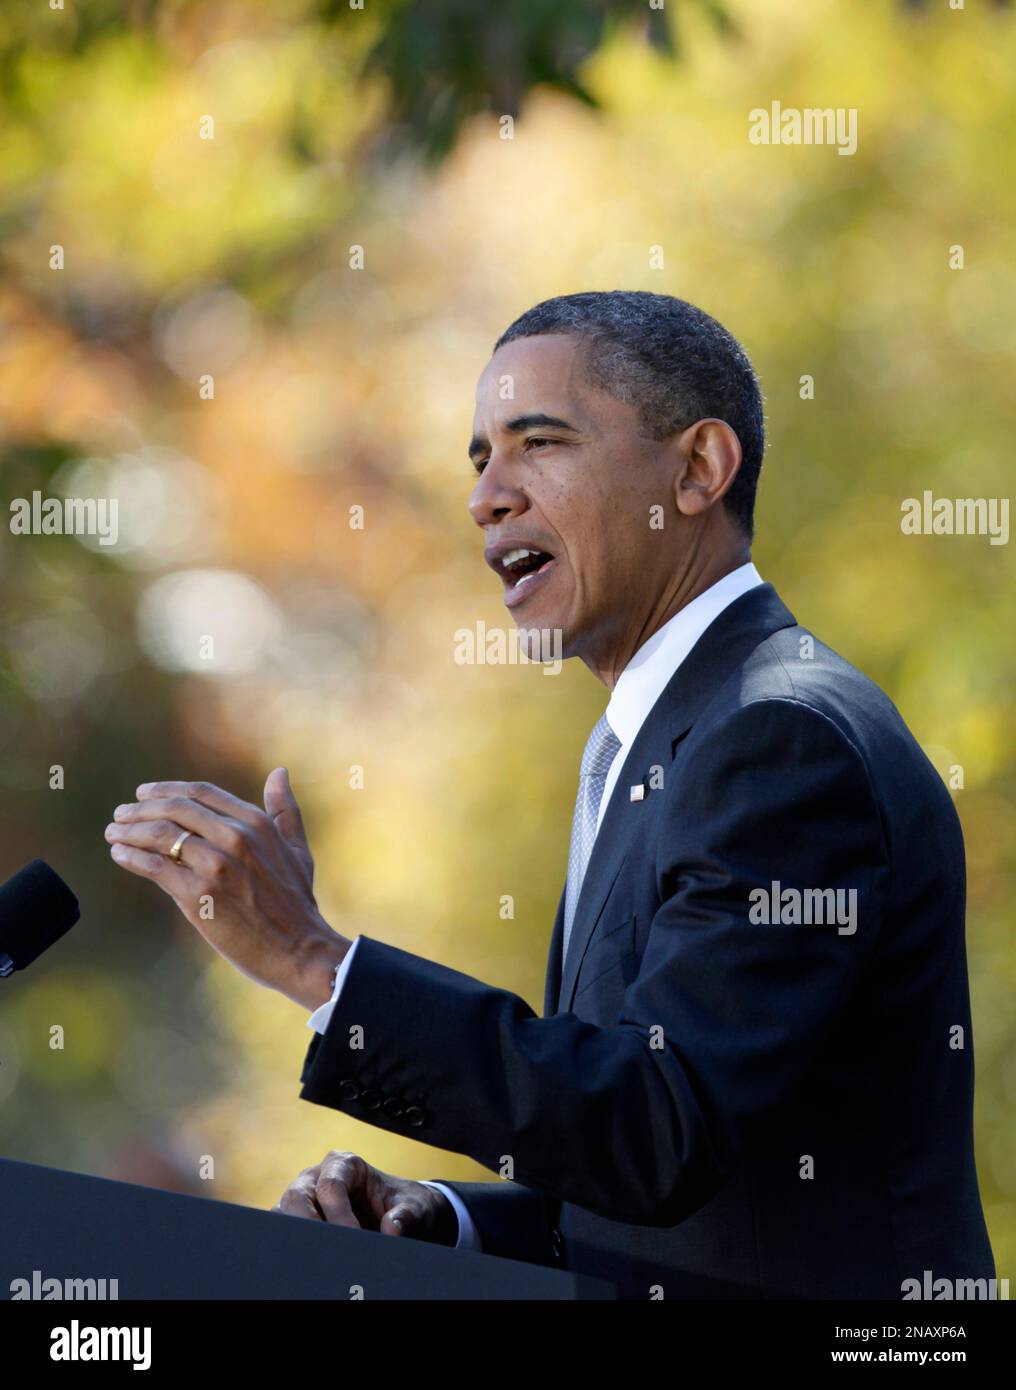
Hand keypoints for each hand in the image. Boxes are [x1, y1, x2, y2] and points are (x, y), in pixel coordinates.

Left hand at [105, 768, 348, 1010]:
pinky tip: (120, 855)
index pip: (200, 793)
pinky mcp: (199, 894)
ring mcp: (216, 865)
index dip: (166, 789)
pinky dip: (132, 857)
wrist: (298, 948)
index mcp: (256, 823)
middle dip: (141, 809)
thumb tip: (279, 772)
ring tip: (113, 833)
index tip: (143, 793)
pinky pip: (155, 866)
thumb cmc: (296, 902)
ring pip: (160, 835)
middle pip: (175, 809)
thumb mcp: (297, 848)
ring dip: (130, 831)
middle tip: (121, 813)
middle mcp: (235, 837)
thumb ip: (285, 810)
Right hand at [272, 1151, 457, 1245]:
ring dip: (298, 1237)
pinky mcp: (298, 1221)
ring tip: (319, 1261)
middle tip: (330, 1254)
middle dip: (309, 1227)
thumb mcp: (415, 1206)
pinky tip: (310, 1262)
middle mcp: (317, 1177)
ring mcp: (304, 1199)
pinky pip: (285, 1232)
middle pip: (296, 1198)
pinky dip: (293, 1246)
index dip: (338, 1216)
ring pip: (282, 1215)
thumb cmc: (406, 1204)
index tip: (355, 1239)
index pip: (331, 1186)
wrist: (402, 1214)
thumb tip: (391, 1230)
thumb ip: (406, 1215)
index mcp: (344, 1163)